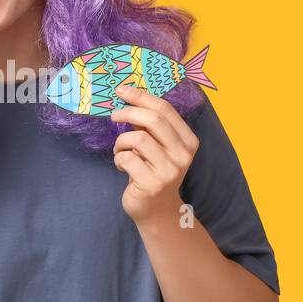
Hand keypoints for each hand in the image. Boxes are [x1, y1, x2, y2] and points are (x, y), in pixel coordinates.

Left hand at [109, 83, 199, 223]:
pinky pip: (126, 158)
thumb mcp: (159, 146)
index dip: (141, 96)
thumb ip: (151, 126)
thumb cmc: (154, 171)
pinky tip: (123, 167)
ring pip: (137, 139)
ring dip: (122, 141)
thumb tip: (129, 97)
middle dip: (129, 112)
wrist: (157, 210)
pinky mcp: (152, 184)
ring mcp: (169, 171)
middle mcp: (183, 155)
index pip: (165, 109)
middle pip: (153, 120)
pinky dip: (119, 159)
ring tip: (120, 150)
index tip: (122, 91)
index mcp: (188, 141)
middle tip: (114, 115)